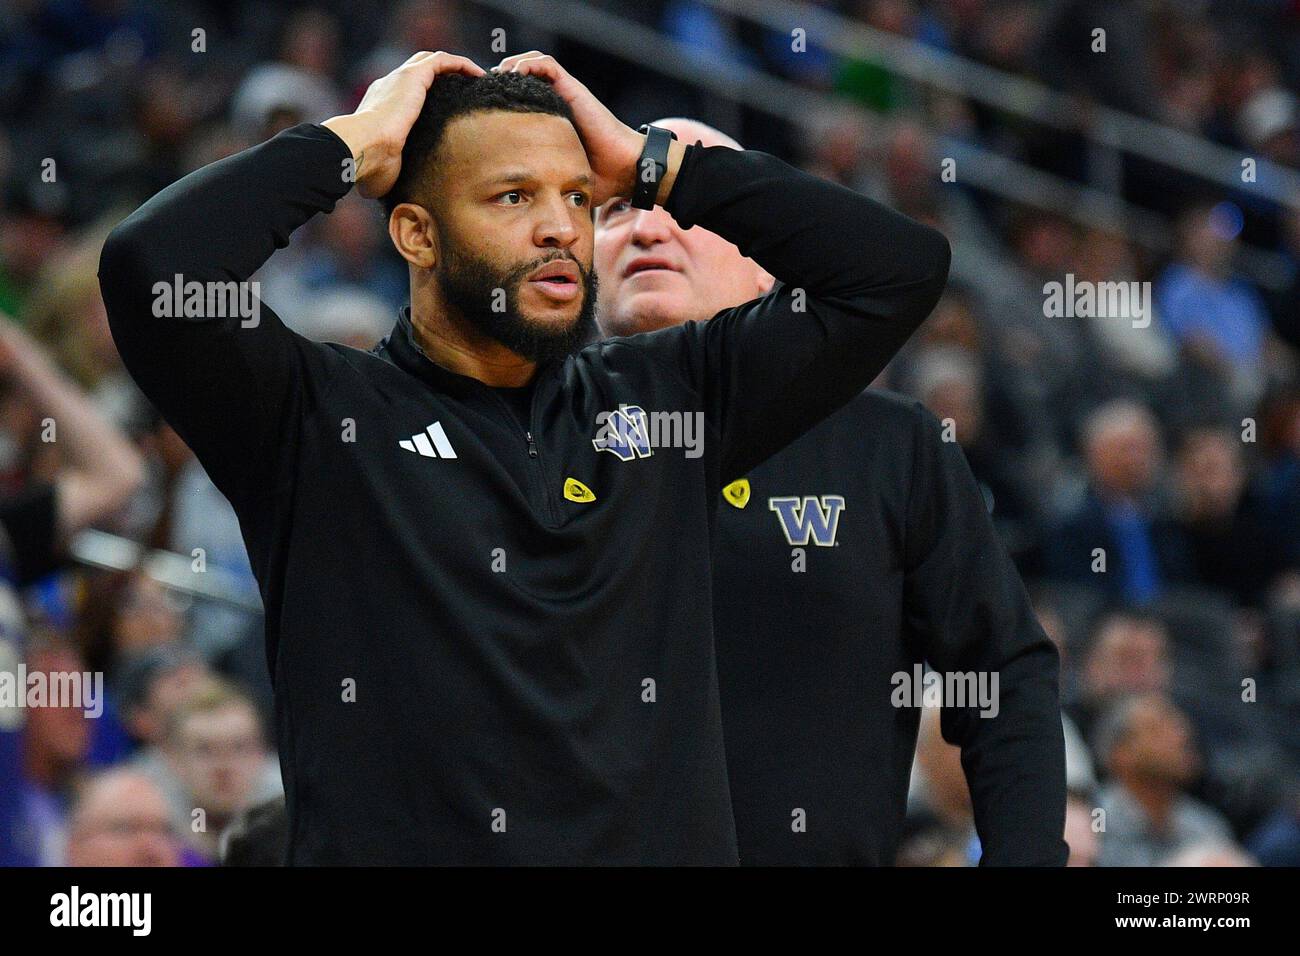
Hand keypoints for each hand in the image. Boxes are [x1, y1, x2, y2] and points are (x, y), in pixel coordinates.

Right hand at [323, 51, 485, 198]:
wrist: (360, 148)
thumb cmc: (368, 166)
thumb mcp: (382, 171)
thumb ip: (390, 174)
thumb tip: (399, 201)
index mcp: (380, 106)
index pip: (403, 93)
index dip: (426, 96)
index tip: (447, 108)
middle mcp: (389, 86)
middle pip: (418, 70)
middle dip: (443, 76)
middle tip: (466, 89)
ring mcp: (400, 79)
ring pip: (432, 60)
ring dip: (456, 67)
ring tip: (478, 79)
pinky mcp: (413, 76)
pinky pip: (443, 61)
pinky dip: (461, 64)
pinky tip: (478, 75)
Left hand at [493, 52, 647, 205]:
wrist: (624, 169)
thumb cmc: (600, 180)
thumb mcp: (560, 183)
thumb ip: (543, 188)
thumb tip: (524, 210)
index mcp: (552, 122)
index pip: (522, 98)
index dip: (501, 98)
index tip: (483, 107)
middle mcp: (558, 103)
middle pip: (524, 75)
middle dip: (502, 77)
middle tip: (485, 89)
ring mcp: (565, 94)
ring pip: (533, 63)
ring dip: (512, 65)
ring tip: (497, 77)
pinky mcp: (573, 89)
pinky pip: (547, 64)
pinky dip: (529, 64)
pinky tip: (515, 73)